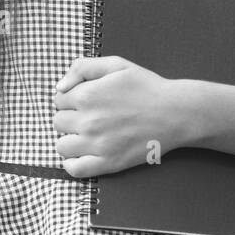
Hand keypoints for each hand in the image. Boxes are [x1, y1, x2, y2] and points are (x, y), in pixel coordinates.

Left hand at [52, 56, 185, 178]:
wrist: (175, 113)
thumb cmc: (147, 86)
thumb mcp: (116, 64)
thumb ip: (82, 67)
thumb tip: (59, 87)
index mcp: (87, 95)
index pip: (59, 100)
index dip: (70, 98)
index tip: (85, 100)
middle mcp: (88, 121)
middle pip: (58, 122)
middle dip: (70, 117)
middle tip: (89, 116)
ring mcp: (97, 145)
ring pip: (61, 146)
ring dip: (70, 140)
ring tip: (87, 135)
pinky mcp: (108, 163)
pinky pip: (75, 169)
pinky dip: (73, 163)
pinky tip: (84, 154)